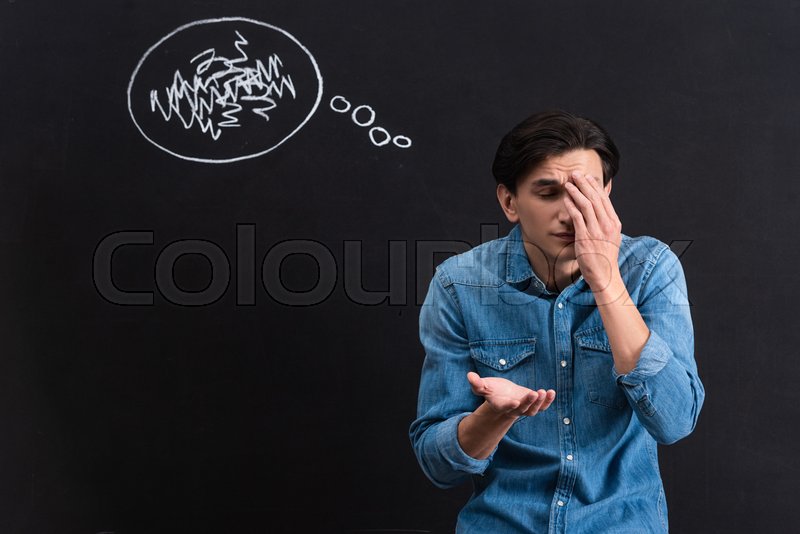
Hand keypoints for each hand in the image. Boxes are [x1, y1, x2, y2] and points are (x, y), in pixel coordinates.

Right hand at [467, 372, 555, 417]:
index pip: (505, 407)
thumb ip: (476, 383)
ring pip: (533, 410)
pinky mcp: (533, 404)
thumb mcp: (483, 386)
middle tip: (534, 393)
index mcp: (500, 406)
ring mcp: (524, 408)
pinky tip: (552, 392)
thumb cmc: (492, 391)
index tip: (515, 402)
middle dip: (529, 402)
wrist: (503, 397)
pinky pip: (542, 406)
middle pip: (522, 409)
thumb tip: (469, 376)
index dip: (510, 406)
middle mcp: (514, 409)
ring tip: (544, 392)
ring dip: (540, 403)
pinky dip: (547, 401)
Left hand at [563, 172, 622, 292]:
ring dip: (576, 192)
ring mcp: (596, 231)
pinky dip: (571, 206)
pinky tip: (566, 199)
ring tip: (568, 183)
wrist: (604, 274)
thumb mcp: (610, 236)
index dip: (595, 187)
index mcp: (614, 223)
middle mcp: (607, 225)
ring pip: (586, 205)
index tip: (588, 177)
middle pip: (595, 198)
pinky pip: (577, 217)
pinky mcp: (585, 237)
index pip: (604, 200)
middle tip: (576, 174)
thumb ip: (605, 222)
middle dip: (584, 184)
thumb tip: (598, 209)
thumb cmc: (605, 256)